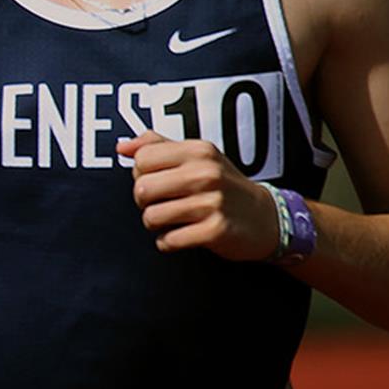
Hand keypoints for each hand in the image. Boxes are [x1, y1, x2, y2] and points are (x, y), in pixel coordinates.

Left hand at [125, 133, 279, 259]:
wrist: (265, 218)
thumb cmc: (223, 186)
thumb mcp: (198, 157)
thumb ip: (158, 146)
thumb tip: (122, 147)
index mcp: (198, 151)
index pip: (142, 158)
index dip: (141, 173)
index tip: (156, 181)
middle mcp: (206, 173)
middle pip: (142, 188)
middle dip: (144, 202)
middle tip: (160, 204)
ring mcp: (212, 202)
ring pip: (151, 217)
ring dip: (155, 224)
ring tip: (172, 221)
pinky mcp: (215, 230)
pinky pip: (168, 240)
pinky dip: (168, 242)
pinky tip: (182, 236)